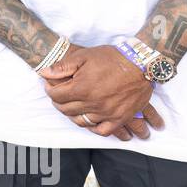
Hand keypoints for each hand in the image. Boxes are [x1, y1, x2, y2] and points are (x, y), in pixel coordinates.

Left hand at [41, 45, 164, 140]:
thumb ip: (63, 67)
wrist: (141, 63)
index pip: (56, 96)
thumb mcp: (84, 56)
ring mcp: (106, 113)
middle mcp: (93, 103)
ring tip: (73, 107)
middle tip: (60, 97)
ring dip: (73, 115)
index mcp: (82, 88)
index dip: (50, 90)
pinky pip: (102, 131)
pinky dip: (94, 128)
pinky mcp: (120, 118)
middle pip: (66, 110)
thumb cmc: (112, 58)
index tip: (50, 87)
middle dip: (59, 103)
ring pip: (81, 121)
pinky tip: (91, 122)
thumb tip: (45, 73)